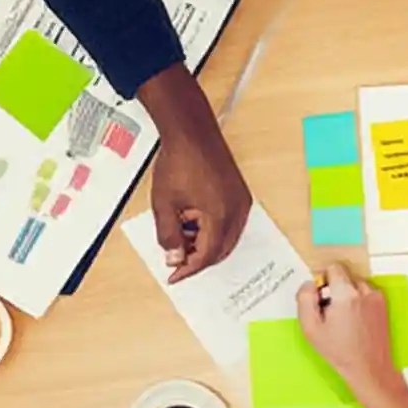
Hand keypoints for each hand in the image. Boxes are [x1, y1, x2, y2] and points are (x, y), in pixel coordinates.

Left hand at [139, 65, 251, 283]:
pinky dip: (213, 230)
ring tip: (181, 238)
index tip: (174, 274)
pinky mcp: (240, 193)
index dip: (190, 268)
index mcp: (220, 215)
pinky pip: (231, 223)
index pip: (208, 255)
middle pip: (222, 250)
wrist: (192, 132)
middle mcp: (237, 210)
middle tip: (177, 261)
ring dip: (206, 243)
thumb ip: (169, 235)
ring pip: (227, 237)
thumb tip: (175, 257)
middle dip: (199, 258)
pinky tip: (194, 223)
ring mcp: (242, 201)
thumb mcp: (165, 204)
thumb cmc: (179, 161)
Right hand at [297, 263, 402, 398]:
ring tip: (345, 320)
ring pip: (356, 285)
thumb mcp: (311, 328)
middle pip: (345, 276)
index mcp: (345, 294)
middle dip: (335, 289)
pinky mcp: (384, 305)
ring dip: (348, 295)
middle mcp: (364, 291)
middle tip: (331, 313)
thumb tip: (311, 283)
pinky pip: (367, 294)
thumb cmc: (338, 350)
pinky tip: (356, 321)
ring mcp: (376, 297)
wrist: (369, 367)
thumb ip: (305, 299)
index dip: (324, 280)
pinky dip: (360, 301)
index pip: (334, 267)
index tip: (322, 297)